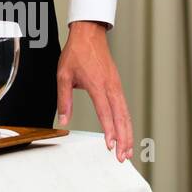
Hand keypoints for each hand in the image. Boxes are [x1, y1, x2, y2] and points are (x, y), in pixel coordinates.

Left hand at [56, 20, 133, 161]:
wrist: (89, 35)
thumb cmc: (76, 53)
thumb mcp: (63, 75)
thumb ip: (63, 99)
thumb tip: (63, 119)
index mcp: (97, 85)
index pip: (105, 112)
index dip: (109, 130)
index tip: (110, 145)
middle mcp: (111, 87)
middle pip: (121, 118)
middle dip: (123, 139)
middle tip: (122, 157)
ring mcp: (116, 86)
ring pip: (126, 114)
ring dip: (128, 134)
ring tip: (128, 151)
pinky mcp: (117, 85)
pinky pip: (124, 107)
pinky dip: (127, 122)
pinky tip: (126, 132)